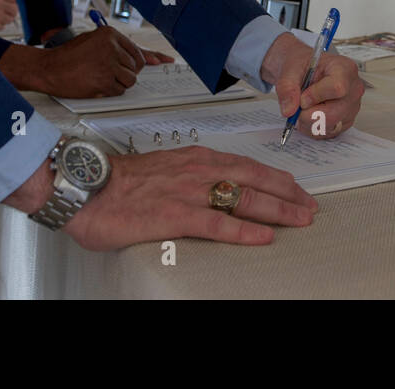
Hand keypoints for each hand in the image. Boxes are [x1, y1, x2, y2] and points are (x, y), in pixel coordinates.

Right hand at [36, 26, 173, 98]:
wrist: (48, 68)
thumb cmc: (69, 55)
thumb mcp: (93, 41)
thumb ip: (117, 47)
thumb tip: (148, 58)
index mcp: (110, 34)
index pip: (138, 50)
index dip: (150, 58)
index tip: (164, 61)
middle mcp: (111, 47)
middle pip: (135, 67)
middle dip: (125, 72)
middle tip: (109, 72)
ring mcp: (108, 64)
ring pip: (130, 80)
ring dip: (119, 82)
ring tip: (102, 77)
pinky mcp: (103, 80)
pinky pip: (119, 90)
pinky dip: (111, 90)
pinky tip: (97, 84)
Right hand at [62, 146, 317, 248]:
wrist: (84, 185)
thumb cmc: (118, 182)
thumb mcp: (164, 169)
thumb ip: (188, 175)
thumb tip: (210, 189)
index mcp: (196, 158)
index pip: (246, 165)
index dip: (275, 178)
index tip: (296, 189)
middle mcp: (198, 170)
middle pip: (255, 179)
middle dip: (287, 193)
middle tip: (310, 206)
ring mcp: (188, 192)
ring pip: (244, 198)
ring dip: (277, 209)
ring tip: (301, 219)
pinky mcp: (174, 215)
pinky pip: (217, 224)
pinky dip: (244, 230)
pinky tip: (264, 237)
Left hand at [262, 34, 363, 138]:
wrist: (305, 71)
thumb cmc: (304, 66)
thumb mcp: (290, 69)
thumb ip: (287, 87)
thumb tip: (289, 110)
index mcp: (345, 69)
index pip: (337, 88)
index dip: (316, 96)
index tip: (301, 98)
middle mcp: (353, 89)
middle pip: (333, 113)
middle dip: (308, 114)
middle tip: (297, 105)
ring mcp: (351, 107)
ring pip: (329, 126)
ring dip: (309, 122)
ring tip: (303, 107)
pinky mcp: (345, 121)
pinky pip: (327, 133)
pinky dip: (313, 128)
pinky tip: (309, 114)